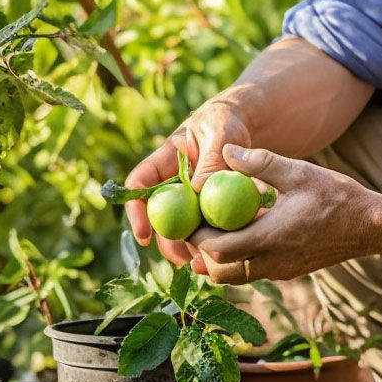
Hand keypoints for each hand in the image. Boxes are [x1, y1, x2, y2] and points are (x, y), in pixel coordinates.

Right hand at [124, 96, 253, 265]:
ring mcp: (191, 197)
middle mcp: (173, 183)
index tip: (144, 235)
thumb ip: (211, 160)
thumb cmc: (226, 122)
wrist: (246, 124)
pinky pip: (208, 228)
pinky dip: (217, 240)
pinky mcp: (210, 207)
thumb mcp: (220, 134)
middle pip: (160, 217)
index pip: (138, 185)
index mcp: (165, 161)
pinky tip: (229, 250)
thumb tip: (199, 190)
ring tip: (208, 259)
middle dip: (168, 240)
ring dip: (193, 245)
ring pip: (183, 228)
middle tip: (184, 257)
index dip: (135, 211)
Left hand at [185, 144, 381, 286]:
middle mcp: (271, 262)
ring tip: (218, 228)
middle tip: (197, 225)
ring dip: (219, 258)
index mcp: (270, 238)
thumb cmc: (336, 196)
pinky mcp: (288, 271)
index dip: (195, 237)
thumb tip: (226, 152)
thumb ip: (260, 162)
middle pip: (219, 271)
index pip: (216, 250)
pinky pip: (252, 272)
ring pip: (234, 276)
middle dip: (201, 252)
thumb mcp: (298, 172)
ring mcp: (280, 270)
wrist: (370, 225)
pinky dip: (239, 259)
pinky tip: (244, 232)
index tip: (189, 216)